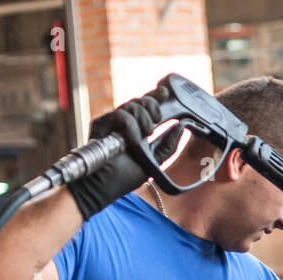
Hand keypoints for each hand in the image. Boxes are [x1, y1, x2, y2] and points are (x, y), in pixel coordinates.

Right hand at [67, 93, 182, 220]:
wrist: (106, 185)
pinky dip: (130, 126)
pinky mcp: (101, 123)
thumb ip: (168, 146)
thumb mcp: (154, 161)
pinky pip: (120, 114)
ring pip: (132, 105)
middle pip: (140, 101)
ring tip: (144, 135)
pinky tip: (131, 139)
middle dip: (152, 108)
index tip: (165, 93)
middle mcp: (124, 123)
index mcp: (137, 130)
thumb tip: (181, 127)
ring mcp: (112, 122)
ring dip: (142, 119)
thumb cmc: (126, 177)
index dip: (156, 97)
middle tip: (155, 124)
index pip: (146, 107)